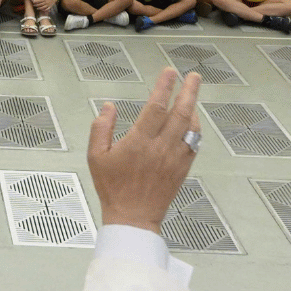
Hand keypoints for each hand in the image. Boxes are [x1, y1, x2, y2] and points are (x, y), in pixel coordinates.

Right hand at [87, 68, 201, 233]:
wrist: (133, 218)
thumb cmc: (113, 189)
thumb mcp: (95, 157)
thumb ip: (101, 128)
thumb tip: (108, 107)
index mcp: (140, 142)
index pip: (156, 107)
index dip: (164, 87)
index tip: (169, 73)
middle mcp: (161, 148)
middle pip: (181, 112)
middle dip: (189, 91)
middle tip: (193, 77)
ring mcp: (175, 158)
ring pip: (191, 127)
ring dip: (193, 108)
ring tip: (192, 94)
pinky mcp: (182, 168)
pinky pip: (194, 142)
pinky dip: (195, 128)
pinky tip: (192, 121)